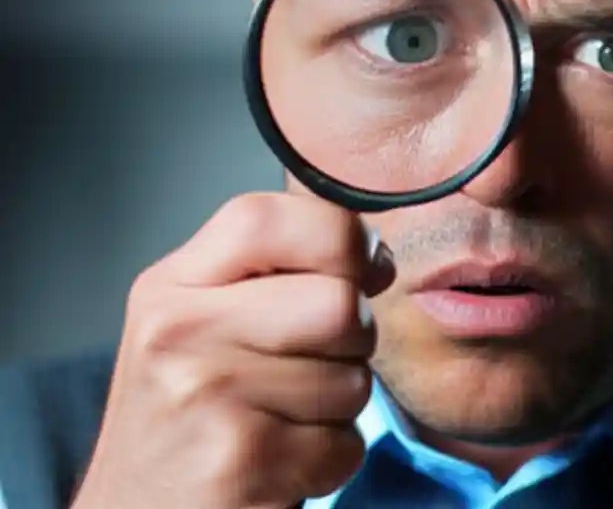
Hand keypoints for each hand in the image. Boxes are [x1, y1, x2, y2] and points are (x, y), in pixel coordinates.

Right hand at [73, 193, 391, 508]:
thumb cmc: (190, 418)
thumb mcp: (201, 323)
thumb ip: (272, 273)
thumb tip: (370, 251)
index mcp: (172, 285)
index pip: (275, 218)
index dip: (345, 240)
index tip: (363, 272)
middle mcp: (179, 331)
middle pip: (340, 305)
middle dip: (352, 343)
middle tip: (307, 368)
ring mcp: (206, 395)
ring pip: (354, 380)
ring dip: (338, 410)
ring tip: (279, 419)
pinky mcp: (239, 460)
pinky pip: (347, 445)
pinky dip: (329, 461)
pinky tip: (278, 463)